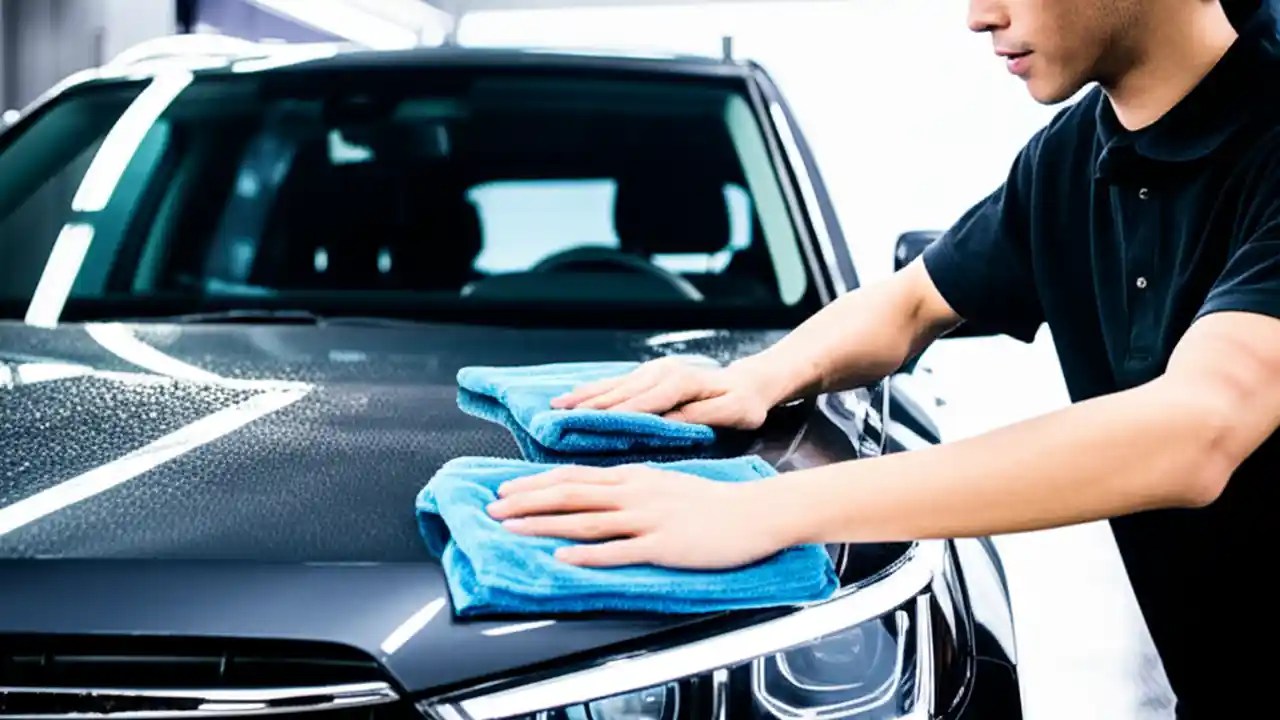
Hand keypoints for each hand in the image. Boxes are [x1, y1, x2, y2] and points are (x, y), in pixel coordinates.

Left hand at [485, 464, 794, 568]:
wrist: (754, 513)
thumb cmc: (712, 503)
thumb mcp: (665, 484)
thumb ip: (631, 488)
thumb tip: (599, 494)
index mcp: (634, 476)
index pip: (575, 476)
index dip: (536, 483)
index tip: (506, 489)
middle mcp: (635, 492)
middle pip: (571, 494)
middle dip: (527, 501)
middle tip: (492, 508)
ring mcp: (648, 519)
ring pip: (586, 520)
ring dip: (545, 525)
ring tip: (511, 529)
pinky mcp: (663, 545)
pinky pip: (619, 550)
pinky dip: (588, 554)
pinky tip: (563, 559)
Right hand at [549, 356, 777, 429]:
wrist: (749, 383)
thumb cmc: (743, 404)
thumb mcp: (733, 413)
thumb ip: (701, 416)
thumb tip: (669, 421)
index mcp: (680, 382)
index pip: (641, 404)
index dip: (614, 416)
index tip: (588, 429)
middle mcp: (661, 372)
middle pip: (619, 394)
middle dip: (589, 408)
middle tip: (559, 422)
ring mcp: (653, 371)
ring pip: (612, 387)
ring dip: (583, 398)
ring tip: (556, 408)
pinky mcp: (648, 375)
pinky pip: (615, 384)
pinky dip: (591, 391)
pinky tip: (572, 397)